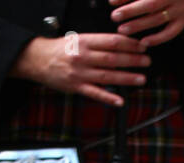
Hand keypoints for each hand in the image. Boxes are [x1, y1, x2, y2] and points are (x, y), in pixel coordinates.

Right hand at [10, 34, 149, 106]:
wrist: (36, 58)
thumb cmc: (60, 49)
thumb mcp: (77, 39)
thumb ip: (97, 44)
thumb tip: (121, 46)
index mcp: (84, 41)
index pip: (112, 41)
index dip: (129, 44)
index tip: (142, 46)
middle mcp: (83, 56)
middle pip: (113, 58)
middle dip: (132, 60)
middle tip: (147, 62)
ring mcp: (80, 73)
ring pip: (107, 75)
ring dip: (126, 78)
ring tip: (141, 79)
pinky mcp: (76, 86)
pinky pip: (95, 93)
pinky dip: (108, 97)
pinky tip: (120, 100)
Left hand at [110, 0, 183, 46]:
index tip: (112, 1)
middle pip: (149, 4)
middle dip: (130, 11)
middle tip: (115, 17)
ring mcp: (180, 10)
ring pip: (157, 19)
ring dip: (139, 25)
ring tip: (123, 30)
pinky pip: (171, 32)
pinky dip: (158, 38)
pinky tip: (145, 42)